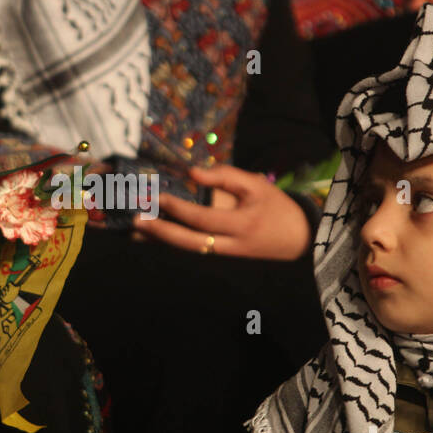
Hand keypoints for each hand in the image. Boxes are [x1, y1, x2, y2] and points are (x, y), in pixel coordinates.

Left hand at [131, 164, 311, 259]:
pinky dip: (170, 246)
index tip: (158, 197)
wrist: (298, 239)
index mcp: (241, 224)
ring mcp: (225, 257)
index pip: (203, 218)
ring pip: (187, 252)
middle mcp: (231, 245)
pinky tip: (150, 238)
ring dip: (160, 243)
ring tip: (134, 231)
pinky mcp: (222, 260)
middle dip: (161, 233)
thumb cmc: (275, 206)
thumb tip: (191, 172)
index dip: (178, 209)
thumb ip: (224, 176)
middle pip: (190, 243)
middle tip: (136, 220)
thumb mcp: (255, 184)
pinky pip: (192, 253)